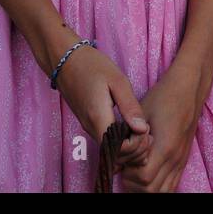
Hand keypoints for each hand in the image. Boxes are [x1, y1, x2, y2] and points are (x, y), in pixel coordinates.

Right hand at [54, 43, 151, 169]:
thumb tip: (142, 129)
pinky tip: (131, 127)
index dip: (135, 145)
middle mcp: (90, 127)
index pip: (118, 149)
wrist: (65, 60)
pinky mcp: (88, 122)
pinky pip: (105, 139)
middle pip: (113, 153)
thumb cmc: (93, 66)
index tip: (146, 129)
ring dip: (128, 145)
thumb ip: (130, 106)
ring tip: (142, 129)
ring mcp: (87, 126)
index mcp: (98, 118)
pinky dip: (120, 139)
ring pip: (109, 148)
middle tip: (148, 132)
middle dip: (134, 149)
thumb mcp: (118, 81)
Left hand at [122, 63, 202, 192]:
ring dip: (146, 188)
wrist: (189, 88)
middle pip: (152, 189)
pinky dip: (159, 187)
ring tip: (135, 173)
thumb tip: (114, 160)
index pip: (144, 177)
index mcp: (165, 146)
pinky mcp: (184, 159)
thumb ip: (128, 138)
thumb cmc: (163, 98)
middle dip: (134, 184)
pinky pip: (172, 185)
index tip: (123, 162)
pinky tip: (149, 177)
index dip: (129, 174)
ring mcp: (182, 160)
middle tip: (126, 168)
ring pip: (163, 191)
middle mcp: (176, 157)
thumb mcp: (141, 114)